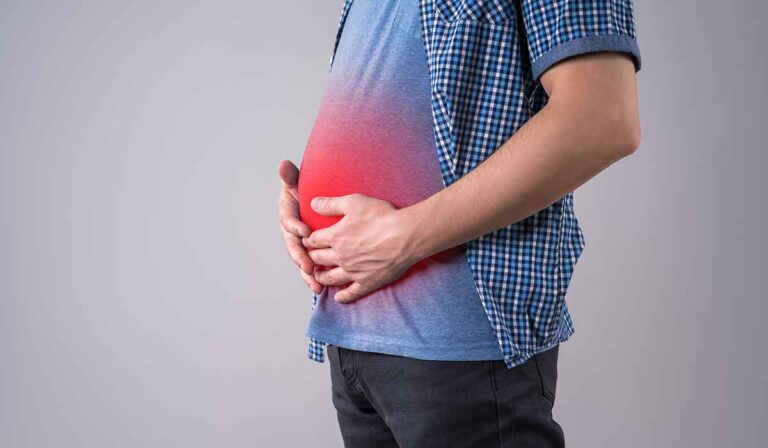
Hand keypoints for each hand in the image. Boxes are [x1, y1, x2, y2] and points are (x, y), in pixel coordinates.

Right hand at [276, 160, 321, 293]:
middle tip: (308, 266)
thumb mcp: (299, 182)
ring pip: (301, 261)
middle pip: (294, 247)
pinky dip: (315, 278)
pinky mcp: (310, 253)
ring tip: (316, 285)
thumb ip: (291, 176)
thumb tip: (283, 164)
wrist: (318, 202)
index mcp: (288, 216)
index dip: (296, 226)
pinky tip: (322, 289)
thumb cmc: (307, 191)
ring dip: (307, 274)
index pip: (289, 222)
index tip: (305, 231)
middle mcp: (292, 233)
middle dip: (301, 257)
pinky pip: (311, 267)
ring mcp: (300, 245)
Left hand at [301, 193, 421, 302]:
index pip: (313, 240)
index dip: (308, 239)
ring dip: (321, 277)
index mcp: (335, 237)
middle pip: (318, 259)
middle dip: (311, 257)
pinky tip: (338, 298)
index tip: (308, 240)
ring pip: (329, 278)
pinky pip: (351, 293)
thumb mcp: (354, 202)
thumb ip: (330, 204)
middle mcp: (340, 256)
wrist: (405, 235)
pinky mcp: (367, 282)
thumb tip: (312, 204)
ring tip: (317, 276)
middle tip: (310, 257)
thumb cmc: (382, 217)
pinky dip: (343, 297)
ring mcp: (353, 272)